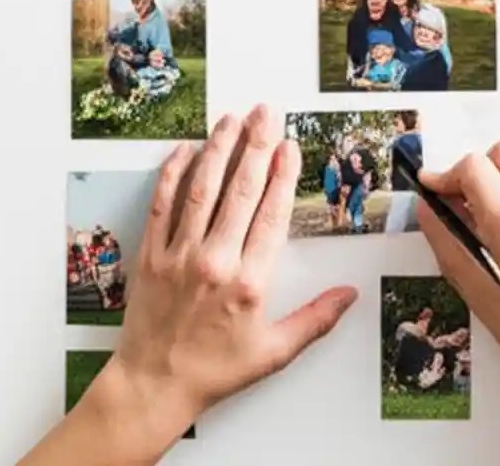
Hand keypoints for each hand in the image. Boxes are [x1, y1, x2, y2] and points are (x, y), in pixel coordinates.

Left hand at [25, 106, 357, 464]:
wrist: (153, 385)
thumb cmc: (214, 372)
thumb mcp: (274, 352)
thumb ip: (315, 320)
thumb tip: (349, 296)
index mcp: (249, 283)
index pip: (272, 215)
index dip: (283, 176)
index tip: (290, 147)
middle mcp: (214, 261)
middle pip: (240, 190)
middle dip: (256, 145)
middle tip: (265, 113)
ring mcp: (179, 254)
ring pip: (201, 188)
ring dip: (218, 148)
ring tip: (230, 118)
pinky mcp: (150, 255)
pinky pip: (162, 204)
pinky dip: (173, 173)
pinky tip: (186, 149)